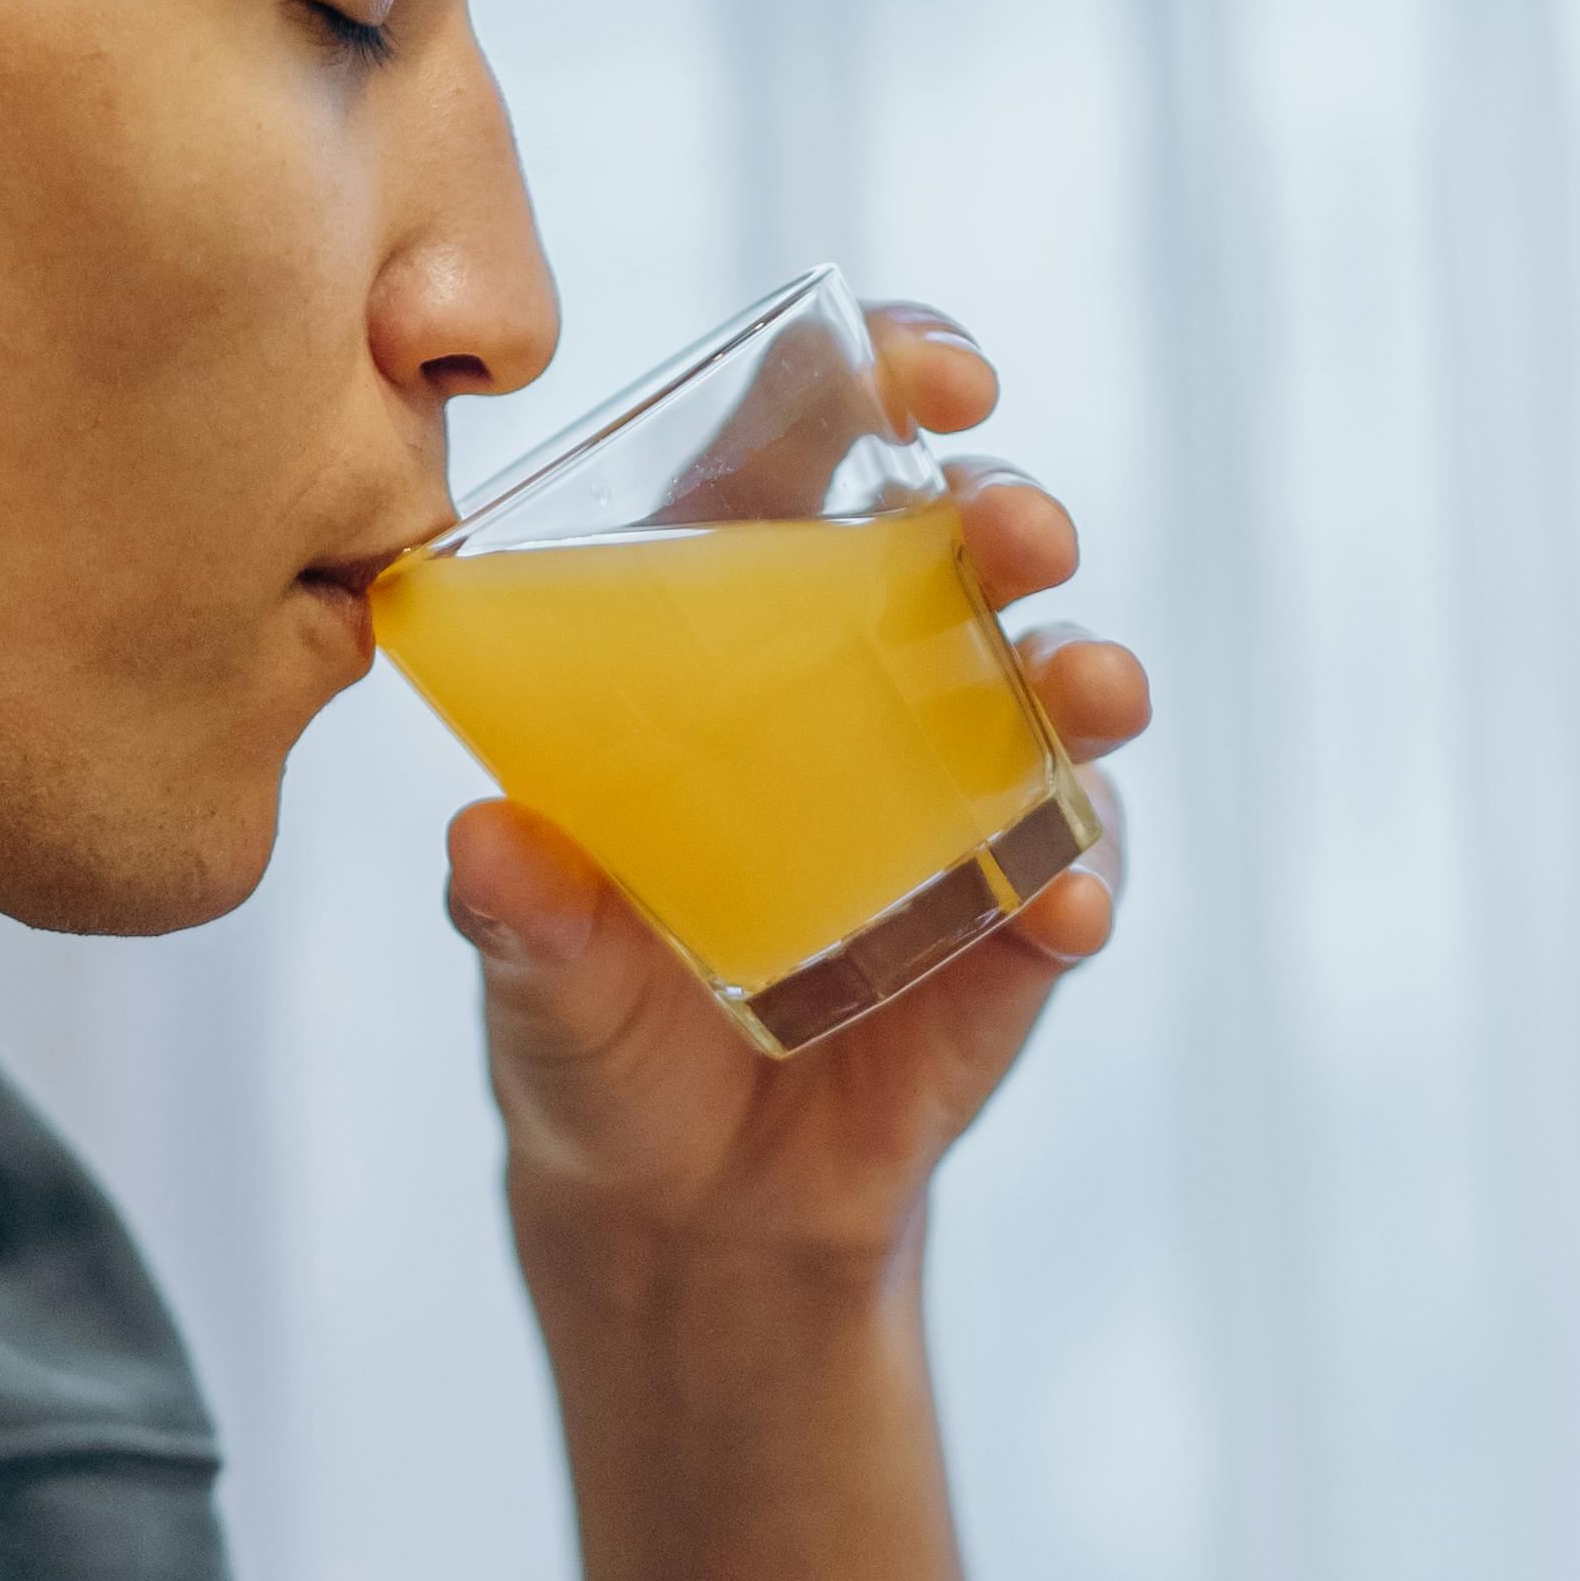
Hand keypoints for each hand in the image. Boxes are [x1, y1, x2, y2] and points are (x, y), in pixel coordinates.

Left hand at [446, 311, 1149, 1292]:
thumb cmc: (590, 1031)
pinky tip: (1063, 909)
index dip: (890, 378)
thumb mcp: (534, 974)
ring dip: (1087, 670)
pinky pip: (1076, 875)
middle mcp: (870, 690)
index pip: (825, 456)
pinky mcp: (1020, 923)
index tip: (929, 373)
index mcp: (741, 637)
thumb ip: (520, 918)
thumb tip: (490, 846)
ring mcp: (961, 799)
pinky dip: (1081, 880)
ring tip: (1089, 691)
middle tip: (1015, 529)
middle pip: (968, 549)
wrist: (684, 1207)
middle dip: (1010, 513)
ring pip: (1056, 690)